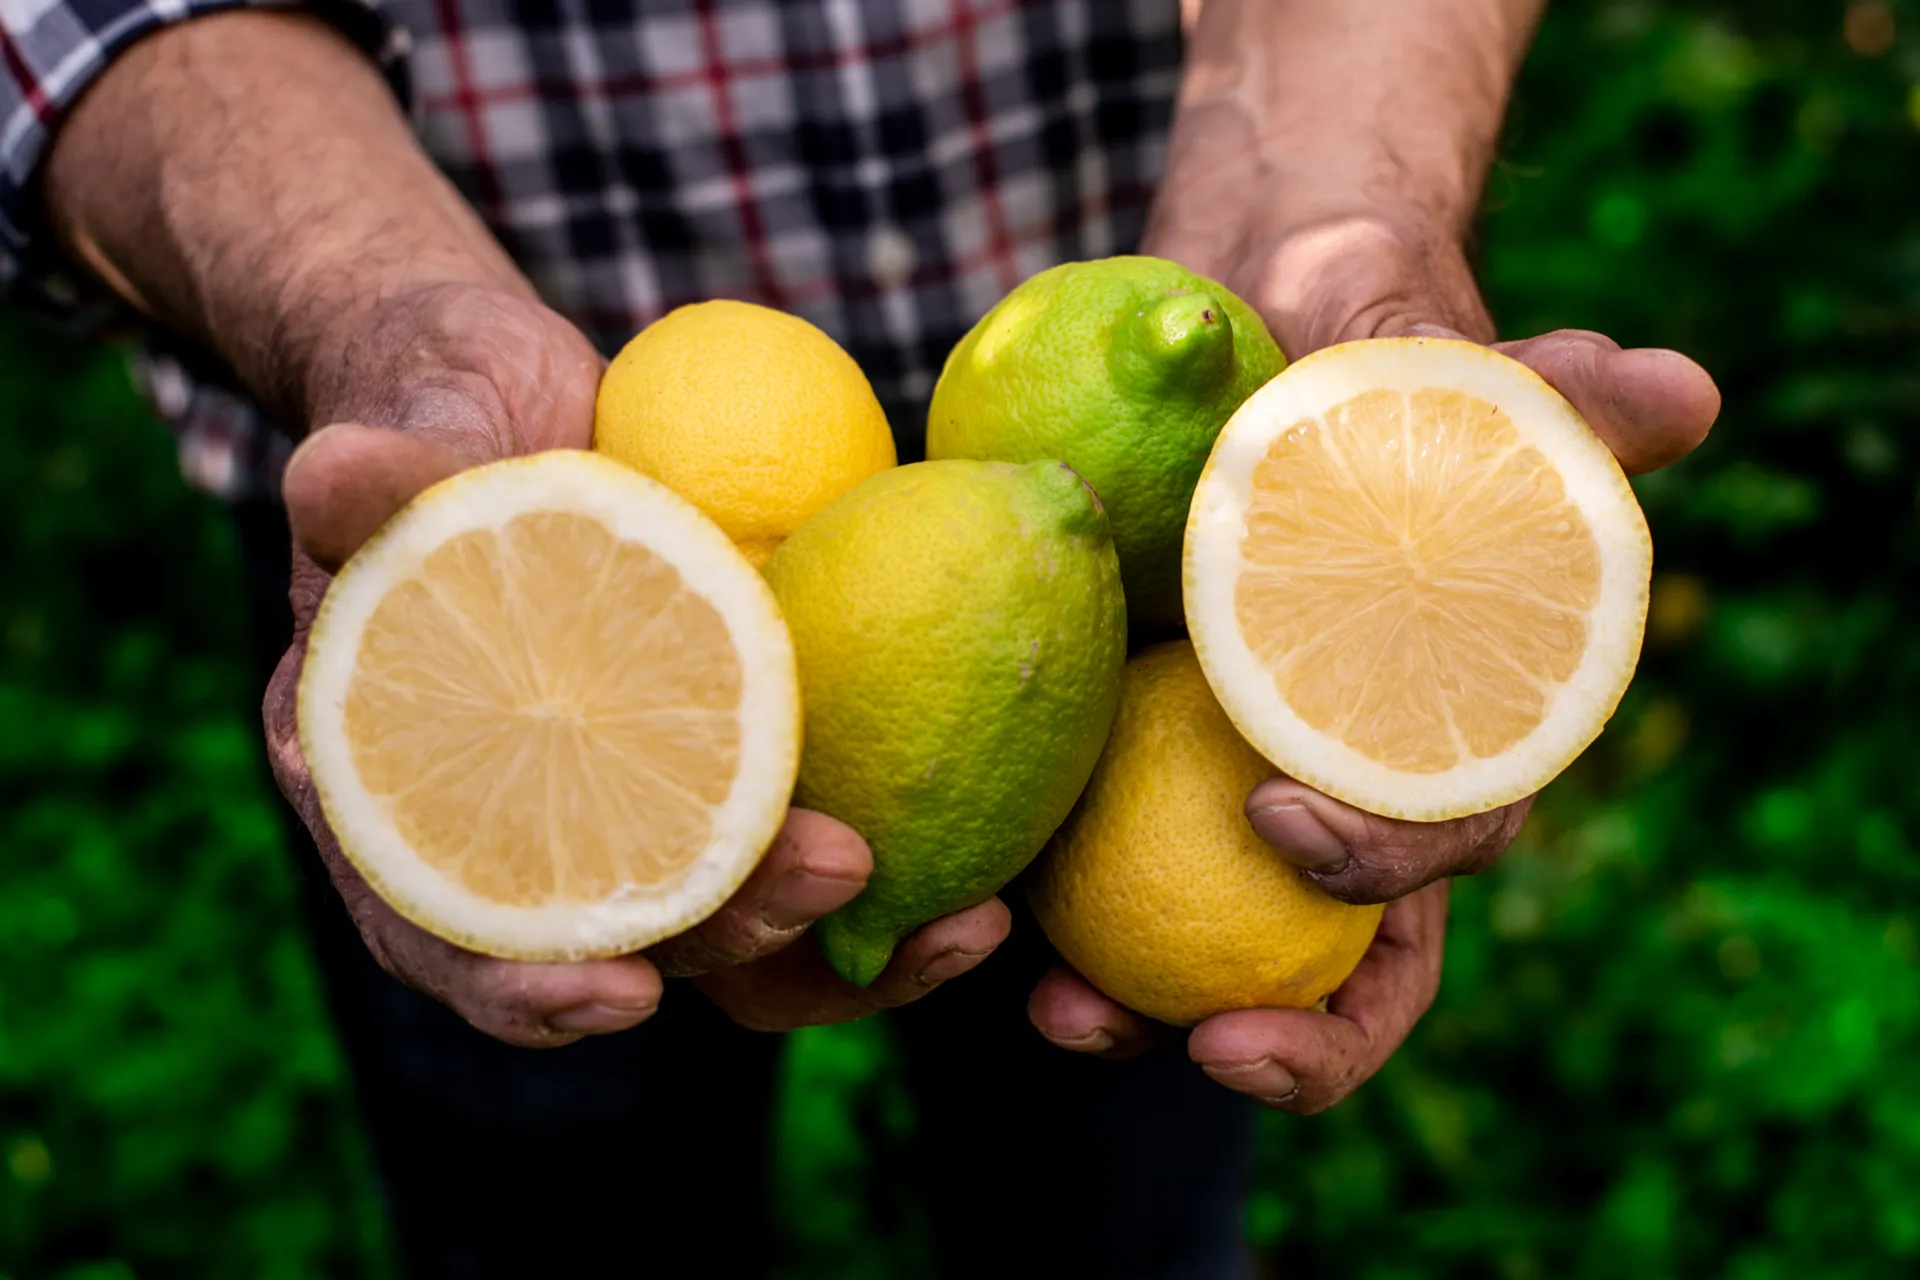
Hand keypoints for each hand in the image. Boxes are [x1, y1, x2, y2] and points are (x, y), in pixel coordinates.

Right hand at [264, 283, 1007, 1046]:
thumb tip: (339, 474)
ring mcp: (636, 813)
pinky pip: (801, 859)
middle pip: (623, 945)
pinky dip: (890, 885)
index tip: (620, 988)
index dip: (517, 984)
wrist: (526, 403)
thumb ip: (380, 474)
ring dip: (845, 954)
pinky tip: (989, 877)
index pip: (440, 929)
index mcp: (398, 790)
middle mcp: (519, 832)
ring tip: (965, 922)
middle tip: (842, 868)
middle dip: (732, 937)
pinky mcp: (732, 779)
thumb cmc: (444, 418)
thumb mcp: (408, 427)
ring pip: (733, 944)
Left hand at [1029, 215, 1720, 1109]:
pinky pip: (1097, 877)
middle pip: (1356, 961)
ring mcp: (1232, 794)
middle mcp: (1348, 783)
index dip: (1392, 861)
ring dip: (1147, 1017)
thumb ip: (1536, 396)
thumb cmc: (1345, 344)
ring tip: (1064, 1019)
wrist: (1228, 327)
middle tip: (1217, 1048)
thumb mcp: (1425, 357)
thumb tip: (1682, 391)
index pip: (1453, 831)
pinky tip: (980, 923)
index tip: (1280, 820)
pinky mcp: (1132, 777)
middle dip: (1305, 1039)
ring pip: (1215, 955)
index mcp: (1447, 716)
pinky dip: (1050, 922)